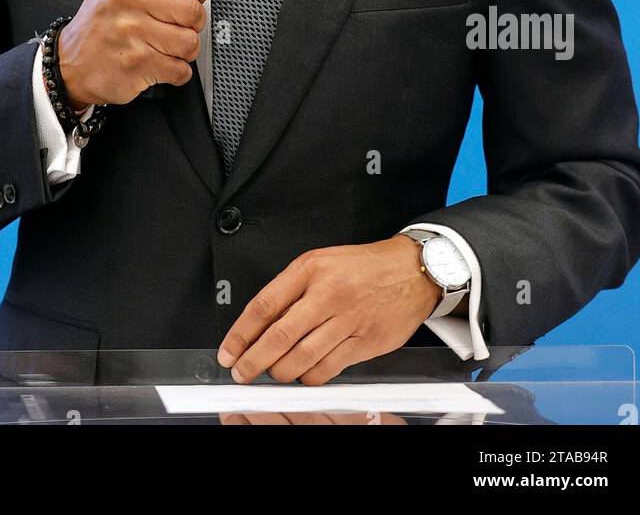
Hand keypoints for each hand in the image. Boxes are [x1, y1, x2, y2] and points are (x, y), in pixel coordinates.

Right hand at [56, 0, 230, 108]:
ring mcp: (130, 31)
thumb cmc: (104, 19)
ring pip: (190, 42)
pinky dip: (174, 70)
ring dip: (183, 49)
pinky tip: (155, 61)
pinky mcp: (136, 64)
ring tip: (160, 44)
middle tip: (170, 23)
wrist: (71, 62)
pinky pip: (181, 69)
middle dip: (190, 22)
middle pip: (193, 9)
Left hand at [216, 236, 442, 385]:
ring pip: (302, 358)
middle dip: (254, 361)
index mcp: (310, 270)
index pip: (265, 305)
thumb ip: (291, 289)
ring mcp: (347, 320)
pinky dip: (310, 377)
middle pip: (280, 336)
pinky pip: (328, 369)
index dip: (241, 334)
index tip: (229, 351)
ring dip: (281, 372)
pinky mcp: (365, 342)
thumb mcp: (320, 262)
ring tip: (273, 373)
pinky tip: (303, 374)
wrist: (411, 269)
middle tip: (241, 373)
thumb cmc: (362, 266)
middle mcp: (327, 294)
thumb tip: (260, 324)